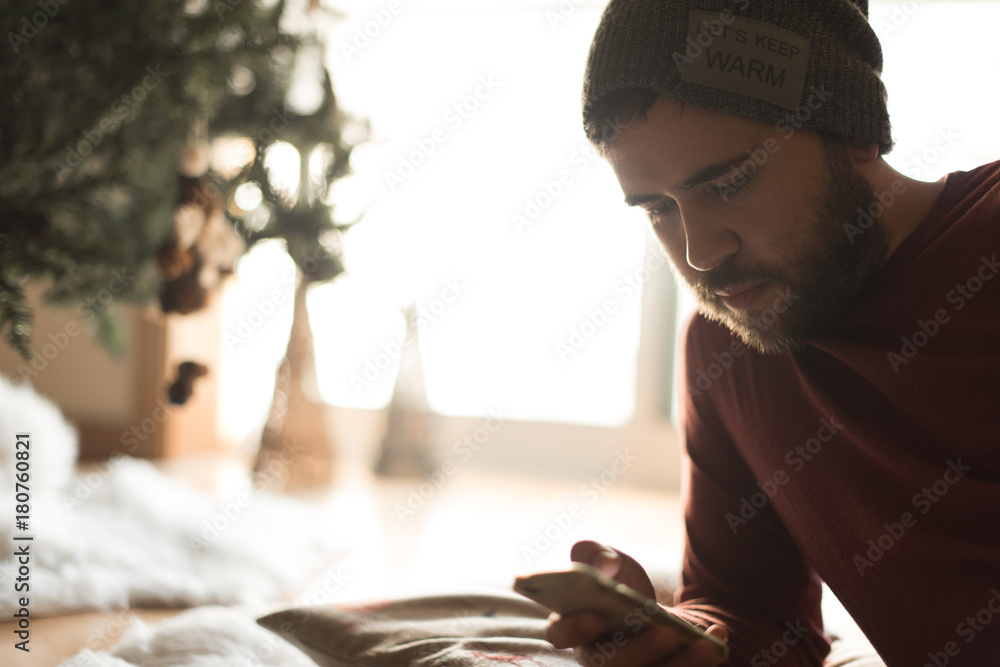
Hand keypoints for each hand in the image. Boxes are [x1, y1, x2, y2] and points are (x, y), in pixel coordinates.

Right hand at [545, 540, 728, 665]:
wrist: (655, 601)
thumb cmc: (620, 581)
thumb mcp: (608, 559)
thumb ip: (594, 553)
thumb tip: (605, 564)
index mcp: (571, 624)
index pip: (560, 633)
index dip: (575, 628)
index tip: (599, 614)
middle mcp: (595, 656)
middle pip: (609, 665)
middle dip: (641, 650)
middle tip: (667, 630)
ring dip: (680, 663)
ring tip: (705, 642)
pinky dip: (699, 662)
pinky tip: (717, 637)